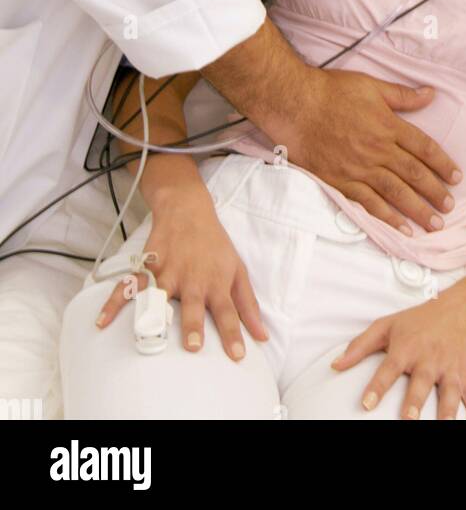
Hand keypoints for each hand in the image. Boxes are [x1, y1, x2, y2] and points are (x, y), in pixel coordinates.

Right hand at [94, 184, 267, 359]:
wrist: (188, 210)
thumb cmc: (215, 245)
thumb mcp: (238, 270)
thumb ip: (248, 305)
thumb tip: (263, 336)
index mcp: (216, 283)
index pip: (228, 312)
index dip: (233, 334)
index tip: (237, 356)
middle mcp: (193, 279)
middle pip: (193, 305)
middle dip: (192, 324)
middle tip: (192, 345)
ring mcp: (168, 272)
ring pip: (160, 297)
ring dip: (154, 314)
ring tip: (147, 333)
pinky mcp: (147, 267)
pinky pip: (128, 287)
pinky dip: (114, 303)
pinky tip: (102, 321)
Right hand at [278, 65, 462, 235]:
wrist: (295, 105)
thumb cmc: (332, 91)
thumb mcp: (371, 85)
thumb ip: (402, 95)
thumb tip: (431, 93)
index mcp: (388, 125)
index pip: (424, 148)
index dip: (443, 164)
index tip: (457, 177)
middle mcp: (378, 150)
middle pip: (414, 174)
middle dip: (435, 192)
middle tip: (450, 207)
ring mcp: (359, 168)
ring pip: (396, 193)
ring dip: (418, 209)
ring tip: (435, 224)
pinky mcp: (341, 181)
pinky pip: (369, 203)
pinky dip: (387, 217)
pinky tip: (402, 228)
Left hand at [330, 293, 465, 419]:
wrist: (459, 310)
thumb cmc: (418, 320)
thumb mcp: (385, 326)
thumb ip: (360, 346)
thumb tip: (336, 365)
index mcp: (407, 347)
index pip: (389, 368)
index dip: (378, 386)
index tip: (367, 404)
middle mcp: (430, 358)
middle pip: (422, 383)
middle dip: (416, 401)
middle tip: (409, 418)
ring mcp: (450, 368)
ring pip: (450, 392)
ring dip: (447, 411)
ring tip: (443, 426)